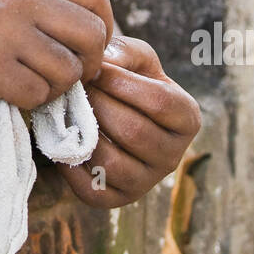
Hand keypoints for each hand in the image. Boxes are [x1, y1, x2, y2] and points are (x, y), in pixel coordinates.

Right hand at [0, 0, 112, 111]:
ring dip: (56, 87)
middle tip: (69, 74)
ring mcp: (4, 31)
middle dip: (88, 63)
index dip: (104, 24)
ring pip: (68, 71)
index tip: (89, 44)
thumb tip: (95, 29)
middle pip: (91, 34)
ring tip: (32, 82)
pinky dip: (31, 102)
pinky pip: (38, 95)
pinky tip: (11, 92)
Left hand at [51, 34, 201, 208]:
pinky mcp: (117, 200)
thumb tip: (104, 66)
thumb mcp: (135, 58)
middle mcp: (173, 156)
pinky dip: (72, 163)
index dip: (123, 83)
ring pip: (112, 162)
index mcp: (187, 119)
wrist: (112, 113)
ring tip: (68, 110)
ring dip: (84, 133)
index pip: (160, 102)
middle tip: (75, 88)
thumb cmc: (128, 80)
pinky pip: (92, 188)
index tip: (96, 69)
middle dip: (98, 104)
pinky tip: (66, 138)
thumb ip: (125, 53)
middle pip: (134, 132)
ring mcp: (146, 183)